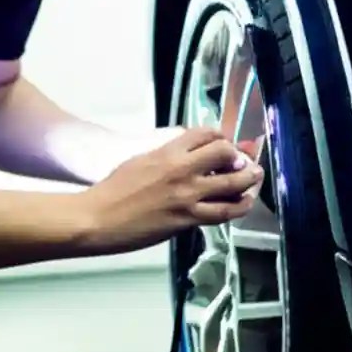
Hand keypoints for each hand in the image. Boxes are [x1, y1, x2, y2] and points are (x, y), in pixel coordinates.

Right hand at [70, 127, 265, 254]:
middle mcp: (181, 169)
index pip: (206, 133)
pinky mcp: (187, 218)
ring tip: (254, 177)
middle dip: (239, 155)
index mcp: (167, 151)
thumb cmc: (112, 191)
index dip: (221, 137)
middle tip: (243, 162)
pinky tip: (244, 203)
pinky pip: (224, 211)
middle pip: (226, 152)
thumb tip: (184, 154)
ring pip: (233, 182)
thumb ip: (166, 155)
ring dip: (249, 179)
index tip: (226, 145)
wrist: (96, 218)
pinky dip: (240, 205)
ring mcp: (186, 194)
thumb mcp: (140, 160)